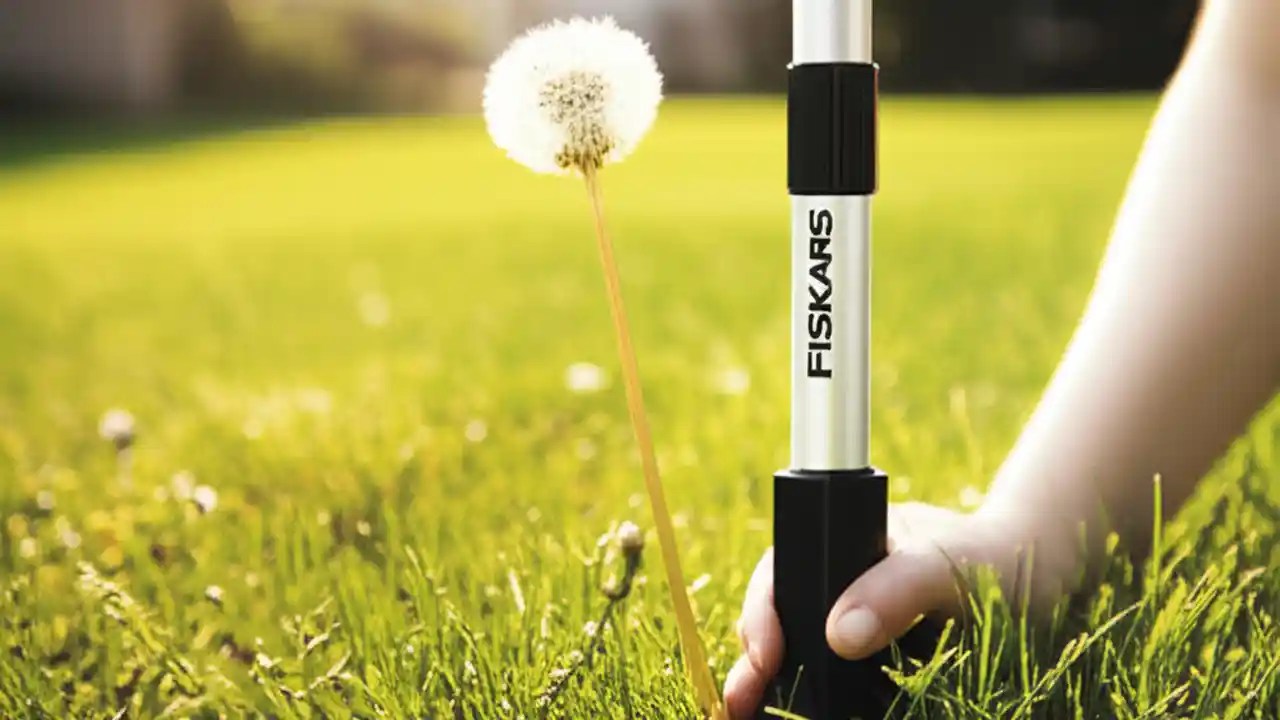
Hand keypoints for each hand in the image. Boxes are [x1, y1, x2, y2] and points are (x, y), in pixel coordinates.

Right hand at [723, 502, 1076, 718]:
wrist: (1047, 580)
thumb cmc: (996, 559)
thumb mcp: (947, 567)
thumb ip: (896, 591)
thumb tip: (837, 636)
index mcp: (843, 542)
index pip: (782, 572)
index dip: (762, 615)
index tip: (763, 658)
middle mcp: (841, 581)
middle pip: (780, 619)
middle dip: (755, 663)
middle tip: (740, 704)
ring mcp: (858, 621)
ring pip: (801, 655)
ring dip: (778, 689)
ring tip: (754, 716)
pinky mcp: (880, 662)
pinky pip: (837, 682)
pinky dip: (817, 702)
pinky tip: (809, 716)